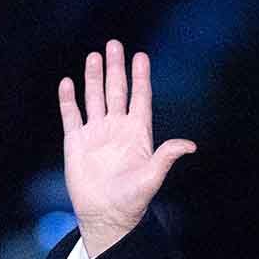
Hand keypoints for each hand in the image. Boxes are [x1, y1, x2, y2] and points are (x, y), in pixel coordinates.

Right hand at [58, 39, 195, 257]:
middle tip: (114, 44)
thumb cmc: (132, 199)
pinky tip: (68, 82)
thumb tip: (190, 146)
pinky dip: (68, 99)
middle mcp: (117, 129)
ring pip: (95, 98)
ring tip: (94, 56)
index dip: (141, 78)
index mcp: (138, 134)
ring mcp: (96, 134)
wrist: (106, 214)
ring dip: (94, 77)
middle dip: (116, 68)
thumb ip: (167, 156)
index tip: (141, 56)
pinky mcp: (76, 142)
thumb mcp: (153, 176)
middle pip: (117, 91)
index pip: (140, 99)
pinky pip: (71, 115)